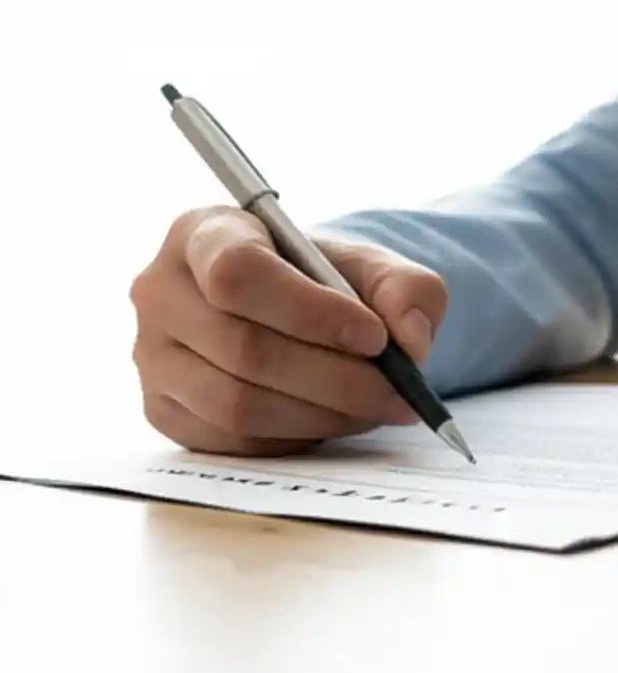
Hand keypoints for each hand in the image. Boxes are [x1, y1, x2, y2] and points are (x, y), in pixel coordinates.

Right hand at [130, 206, 447, 455]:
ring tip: (375, 407)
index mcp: (203, 233)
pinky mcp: (163, 410)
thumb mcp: (375, 268)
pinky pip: (233, 439)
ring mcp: (153, 357)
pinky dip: (297, 436)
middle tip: (397, 391)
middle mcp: (161, 292)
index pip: (238, 272)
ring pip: (238, 404)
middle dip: (335, 378)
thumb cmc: (327, 281)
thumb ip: (407, 288)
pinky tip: (334, 418)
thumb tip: (409, 338)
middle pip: (244, 349)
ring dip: (322, 414)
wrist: (295, 314)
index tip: (374, 337)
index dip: (310, 312)